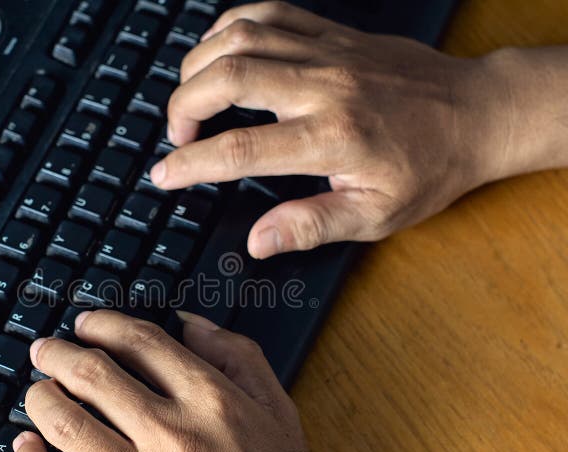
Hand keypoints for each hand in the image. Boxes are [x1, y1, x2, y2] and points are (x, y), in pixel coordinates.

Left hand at [13, 310, 340, 451]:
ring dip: (40, 398)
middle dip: (59, 353)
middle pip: (94, 375)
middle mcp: (174, 438)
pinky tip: (25, 447)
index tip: (87, 324)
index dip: (104, 323)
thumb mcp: (280, 414)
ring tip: (37, 392)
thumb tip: (190, 324)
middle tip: (46, 350)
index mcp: (214, 404)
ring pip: (66, 424)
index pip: (142, 343)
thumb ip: (238, 357)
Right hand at [148, 1, 527, 257]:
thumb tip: (259, 241)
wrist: (475, 114)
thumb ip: (311, 226)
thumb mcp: (375, 216)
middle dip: (183, 106)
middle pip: (228, 77)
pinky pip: (268, 12)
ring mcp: (327, 52)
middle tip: (177, 137)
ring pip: (240, 36)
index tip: (164, 176)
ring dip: (199, 64)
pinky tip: (218, 50)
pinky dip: (230, 27)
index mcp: (332, 138)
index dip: (191, 164)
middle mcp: (324, 87)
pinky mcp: (332, 33)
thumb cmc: (429, 168)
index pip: (240, 149)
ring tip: (191, 96)